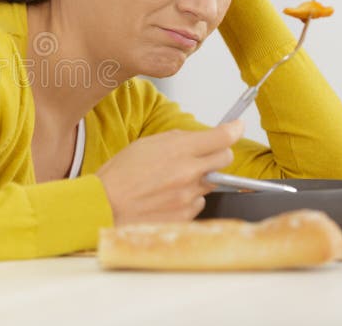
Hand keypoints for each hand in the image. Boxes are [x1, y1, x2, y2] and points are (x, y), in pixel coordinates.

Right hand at [95, 120, 243, 225]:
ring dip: (199, 178)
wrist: (105, 206)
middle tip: (200, 155)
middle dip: (216, 154)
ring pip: (211, 182)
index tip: (236, 127)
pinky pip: (198, 202)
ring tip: (170, 181)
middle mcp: (189, 173)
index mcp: (178, 151)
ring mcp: (189, 196)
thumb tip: (199, 138)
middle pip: (225, 159)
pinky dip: (188, 198)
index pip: (221, 137)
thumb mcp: (145, 144)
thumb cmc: (119, 175)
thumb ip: (177, 140)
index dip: (233, 130)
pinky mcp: (186, 215)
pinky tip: (166, 197)